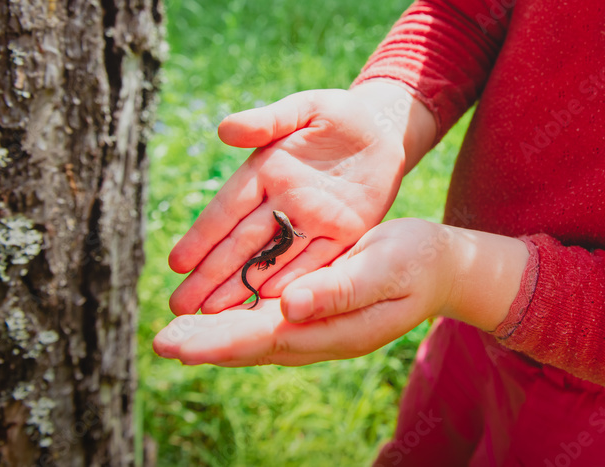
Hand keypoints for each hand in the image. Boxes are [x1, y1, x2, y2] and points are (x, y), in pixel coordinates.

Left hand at [153, 218, 464, 365]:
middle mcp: (322, 335)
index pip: (267, 339)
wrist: (442, 265)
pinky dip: (238, 320)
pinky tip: (217, 317)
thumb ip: (341, 288)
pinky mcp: (319, 310)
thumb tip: (290, 306)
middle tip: (162, 341)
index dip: (220, 340)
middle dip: (207, 343)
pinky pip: (270, 321)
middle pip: (254, 344)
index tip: (180, 342)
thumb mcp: (385, 265)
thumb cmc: (418, 259)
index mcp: (336, 329)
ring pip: (258, 337)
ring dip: (217, 336)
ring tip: (176, 334)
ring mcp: (320, 326)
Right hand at [167, 85, 429, 314]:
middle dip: (211, 276)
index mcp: (265, 173)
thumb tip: (224, 130)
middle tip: (182, 307)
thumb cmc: (338, 115)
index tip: (178, 264)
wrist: (383, 128)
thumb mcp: (304, 108)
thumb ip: (267, 120)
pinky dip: (294, 281)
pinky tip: (271, 304)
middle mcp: (281, 203)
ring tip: (214, 316)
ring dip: (243, 287)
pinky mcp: (342, 233)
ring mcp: (311, 221)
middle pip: (241, 243)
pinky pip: (316, 261)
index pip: (226, 210)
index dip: (202, 237)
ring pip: (271, 259)